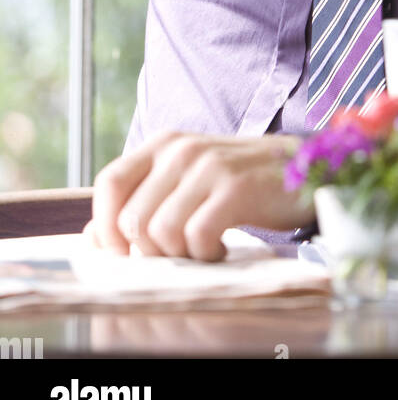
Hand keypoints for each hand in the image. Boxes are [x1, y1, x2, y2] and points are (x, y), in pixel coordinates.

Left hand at [82, 131, 313, 261]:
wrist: (300, 169)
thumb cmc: (237, 182)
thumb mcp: (186, 179)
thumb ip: (145, 199)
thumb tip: (95, 238)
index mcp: (164, 144)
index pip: (109, 183)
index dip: (105, 226)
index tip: (123, 253)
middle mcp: (182, 149)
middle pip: (132, 219)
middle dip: (149, 252)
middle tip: (178, 253)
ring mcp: (209, 166)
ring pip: (161, 232)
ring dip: (180, 255)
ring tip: (202, 248)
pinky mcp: (235, 188)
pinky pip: (197, 236)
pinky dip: (206, 254)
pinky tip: (222, 249)